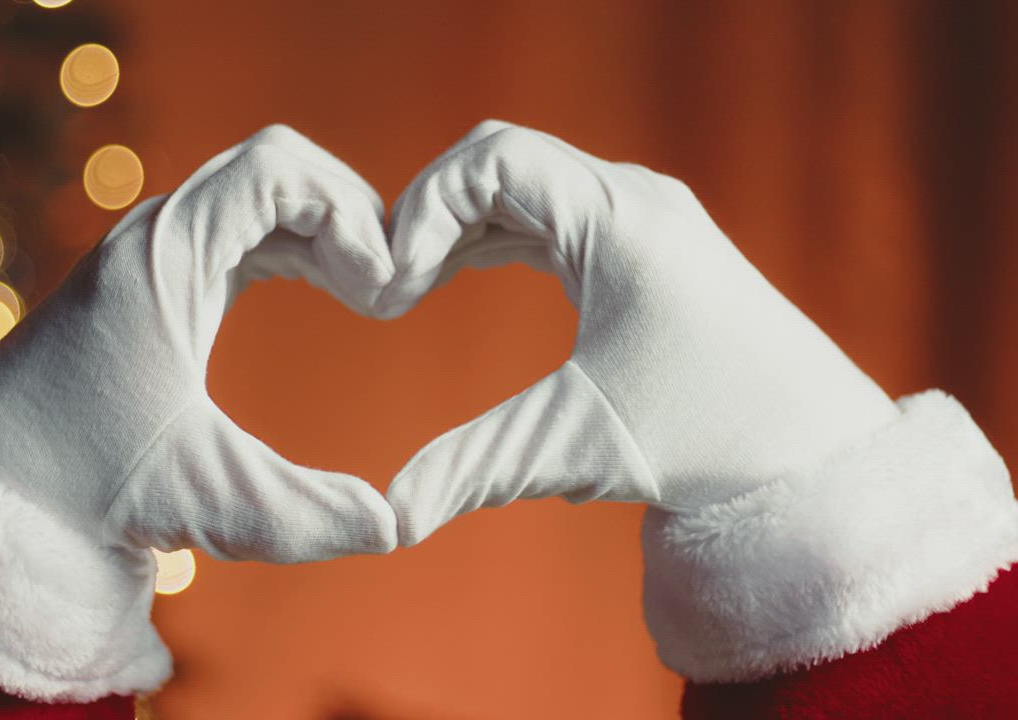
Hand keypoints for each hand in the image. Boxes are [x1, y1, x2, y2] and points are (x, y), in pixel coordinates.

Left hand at [0, 125, 396, 561]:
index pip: (277, 169)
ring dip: (329, 230)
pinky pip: (249, 225)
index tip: (380, 292)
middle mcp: (156, 236)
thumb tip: (397, 526)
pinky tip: (336, 295)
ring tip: (372, 296)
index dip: (350, 214)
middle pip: (281, 166)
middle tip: (386, 292)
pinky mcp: (162, 276)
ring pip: (266, 193)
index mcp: (163, 259)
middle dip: (351, 214)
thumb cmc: (83, 490)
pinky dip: (303, 246)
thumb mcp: (202, 503)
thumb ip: (306, 518)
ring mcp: (156, 250)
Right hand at [381, 120, 897, 543]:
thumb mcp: (579, 447)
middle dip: (428, 213)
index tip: (396, 289)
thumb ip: (474, 469)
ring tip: (406, 290)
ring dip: (456, 226)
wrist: (812, 449)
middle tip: (391, 287)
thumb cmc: (709, 438)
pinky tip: (451, 279)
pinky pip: (545, 214)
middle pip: (498, 159)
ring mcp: (639, 216)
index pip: (493, 158)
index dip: (422, 210)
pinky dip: (490, 237)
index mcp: (621, 218)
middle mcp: (632, 198)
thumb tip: (389, 519)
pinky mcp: (638, 243)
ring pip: (519, 184)